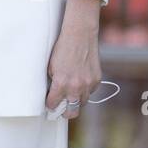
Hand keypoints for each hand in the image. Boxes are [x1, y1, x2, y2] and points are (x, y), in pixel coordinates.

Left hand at [45, 0, 102, 119]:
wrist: (79, 36)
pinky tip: (80, 83)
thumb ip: (54, 81)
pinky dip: (85, 90)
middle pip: (72, 111)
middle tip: (62, 110)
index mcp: (61, 83)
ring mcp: (88, 84)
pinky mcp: (96, 79)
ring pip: (82, 102)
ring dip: (76, 101)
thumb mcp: (51, 66)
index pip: (54, 103)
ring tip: (71, 95)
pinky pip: (90, 92)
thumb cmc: (62, 48)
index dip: (51, 105)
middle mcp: (75, 86)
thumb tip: (54, 92)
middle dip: (66, 112)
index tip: (50, 105)